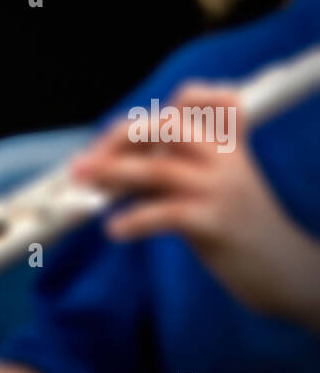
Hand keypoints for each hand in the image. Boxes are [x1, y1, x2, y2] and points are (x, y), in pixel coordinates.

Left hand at [71, 83, 319, 323]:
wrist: (288, 272)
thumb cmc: (241, 230)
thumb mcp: (214, 187)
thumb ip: (177, 168)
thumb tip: (115, 165)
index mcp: (227, 143)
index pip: (195, 100)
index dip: (153, 111)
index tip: (118, 137)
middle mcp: (226, 158)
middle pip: (167, 126)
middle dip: (120, 138)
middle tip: (87, 162)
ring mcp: (221, 189)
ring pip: (157, 168)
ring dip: (111, 174)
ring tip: (84, 183)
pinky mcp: (216, 223)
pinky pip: (165, 213)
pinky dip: (133, 220)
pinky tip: (114, 230)